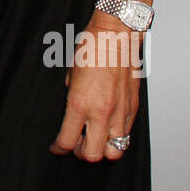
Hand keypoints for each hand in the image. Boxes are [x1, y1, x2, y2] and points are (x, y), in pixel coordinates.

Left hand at [49, 16, 140, 162]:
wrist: (116, 35)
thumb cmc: (92, 48)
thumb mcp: (70, 75)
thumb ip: (71, 97)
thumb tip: (73, 111)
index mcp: (80, 104)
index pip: (67, 141)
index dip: (59, 149)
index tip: (56, 148)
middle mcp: (101, 112)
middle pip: (92, 155)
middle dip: (81, 154)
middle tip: (76, 145)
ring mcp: (120, 112)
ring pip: (114, 151)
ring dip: (102, 149)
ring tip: (95, 138)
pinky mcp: (133, 108)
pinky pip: (126, 134)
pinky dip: (116, 136)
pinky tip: (108, 126)